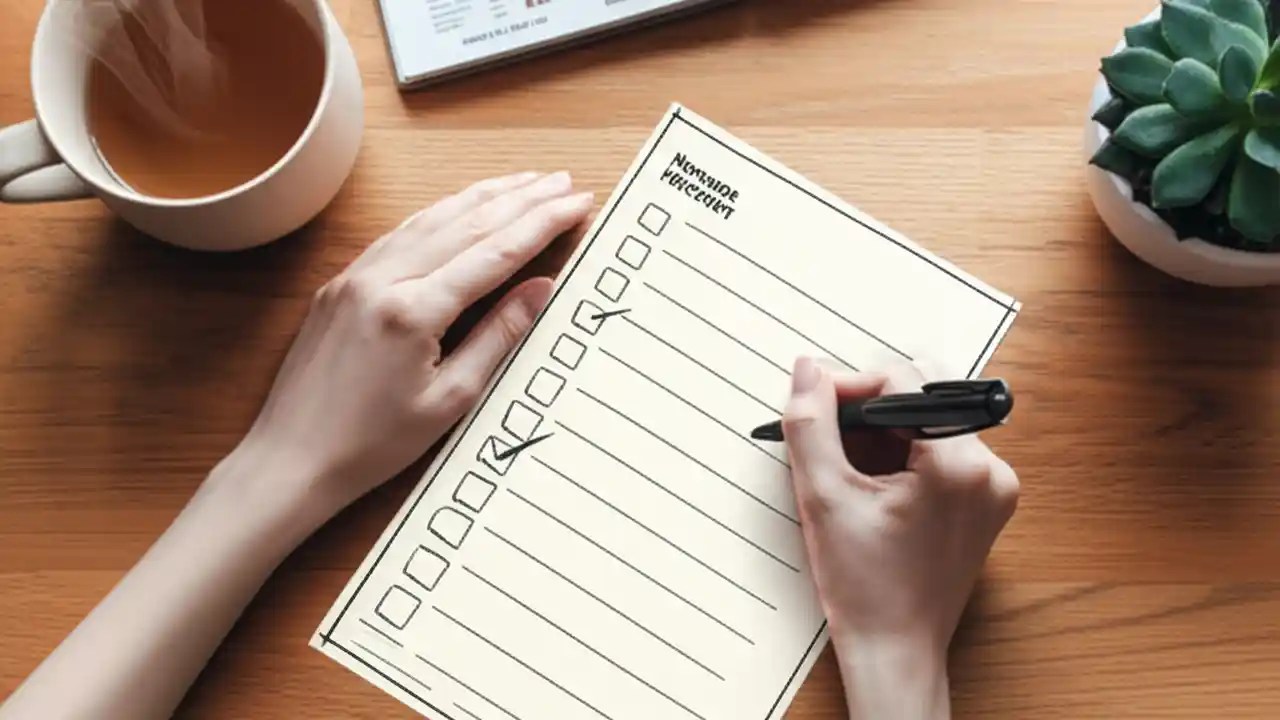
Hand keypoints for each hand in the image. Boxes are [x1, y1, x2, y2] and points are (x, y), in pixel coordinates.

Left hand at [220, 171, 593, 524]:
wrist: (292, 458)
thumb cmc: (371, 444)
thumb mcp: (450, 399)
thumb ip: (498, 336)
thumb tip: (541, 288)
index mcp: (412, 311)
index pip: (494, 252)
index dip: (541, 223)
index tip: (576, 202)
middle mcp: (382, 280)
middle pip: (466, 223)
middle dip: (520, 199)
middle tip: (562, 181)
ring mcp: (356, 276)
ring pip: (430, 219)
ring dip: (481, 197)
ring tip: (523, 183)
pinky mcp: (341, 284)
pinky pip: (400, 234)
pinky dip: (439, 214)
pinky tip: (461, 207)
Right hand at [782, 357, 1018, 718]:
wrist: (895, 650)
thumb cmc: (865, 589)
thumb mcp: (824, 498)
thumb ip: (811, 424)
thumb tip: (808, 370)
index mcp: (960, 464)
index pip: (903, 379)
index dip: (850, 384)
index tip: (816, 407)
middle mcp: (991, 470)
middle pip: (924, 394)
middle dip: (871, 408)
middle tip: (834, 444)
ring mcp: (995, 487)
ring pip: (932, 419)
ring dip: (887, 432)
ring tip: (855, 474)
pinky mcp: (988, 501)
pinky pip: (945, 449)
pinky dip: (906, 454)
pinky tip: (878, 488)